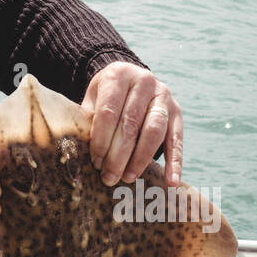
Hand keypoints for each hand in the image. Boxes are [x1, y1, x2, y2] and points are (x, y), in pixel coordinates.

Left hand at [80, 62, 182, 187]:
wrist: (129, 79)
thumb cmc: (105, 95)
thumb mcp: (93, 98)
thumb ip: (88, 119)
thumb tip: (79, 151)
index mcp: (118, 75)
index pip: (109, 112)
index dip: (102, 139)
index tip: (95, 162)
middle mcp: (145, 81)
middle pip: (131, 124)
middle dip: (119, 155)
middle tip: (109, 177)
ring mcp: (164, 95)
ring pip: (154, 131)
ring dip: (141, 159)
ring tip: (128, 178)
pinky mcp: (177, 111)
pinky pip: (176, 139)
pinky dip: (175, 162)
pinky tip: (171, 181)